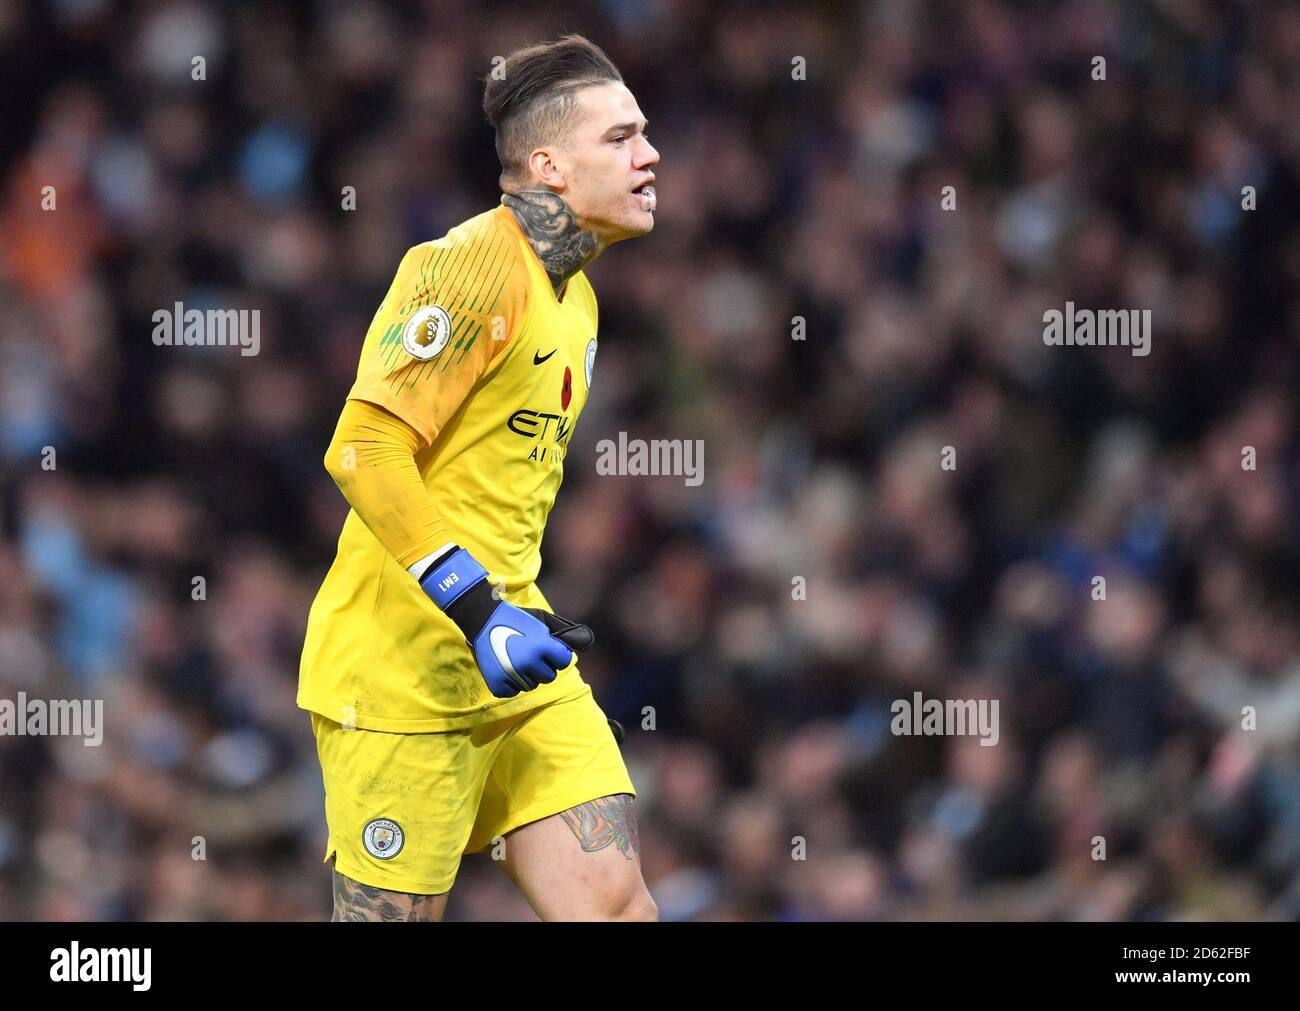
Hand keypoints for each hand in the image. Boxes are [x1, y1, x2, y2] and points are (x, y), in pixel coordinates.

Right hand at [418, 547, 591, 697]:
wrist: (483, 619)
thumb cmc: (517, 619)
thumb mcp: (543, 621)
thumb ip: (566, 633)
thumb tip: (589, 643)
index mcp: (542, 646)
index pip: (564, 661)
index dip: (557, 654)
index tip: (547, 647)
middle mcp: (528, 662)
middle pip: (549, 676)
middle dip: (543, 666)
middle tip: (529, 652)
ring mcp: (512, 675)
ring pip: (531, 685)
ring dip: (527, 675)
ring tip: (516, 658)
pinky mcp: (498, 685)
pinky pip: (514, 691)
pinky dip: (511, 682)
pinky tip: (505, 667)